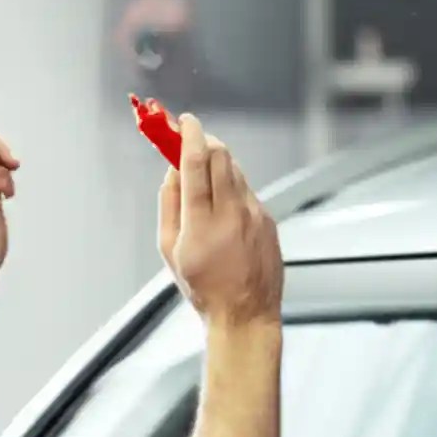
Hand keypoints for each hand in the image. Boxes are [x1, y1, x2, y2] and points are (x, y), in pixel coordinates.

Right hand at [158, 113, 282, 326]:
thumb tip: (171, 171)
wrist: (245, 315)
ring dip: (217, 164)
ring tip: (203, 180)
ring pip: (236, 171)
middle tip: (190, 139)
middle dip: (204, 141)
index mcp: (201, 221)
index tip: (183, 121)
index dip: (188, 134)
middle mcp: (232, 213)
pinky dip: (232, 188)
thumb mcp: (170, 249)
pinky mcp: (268, 220)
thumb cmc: (203, 287)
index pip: (196, 162)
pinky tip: (223, 210)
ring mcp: (255, 215)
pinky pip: (247, 191)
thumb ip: (169, 205)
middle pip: (221, 156)